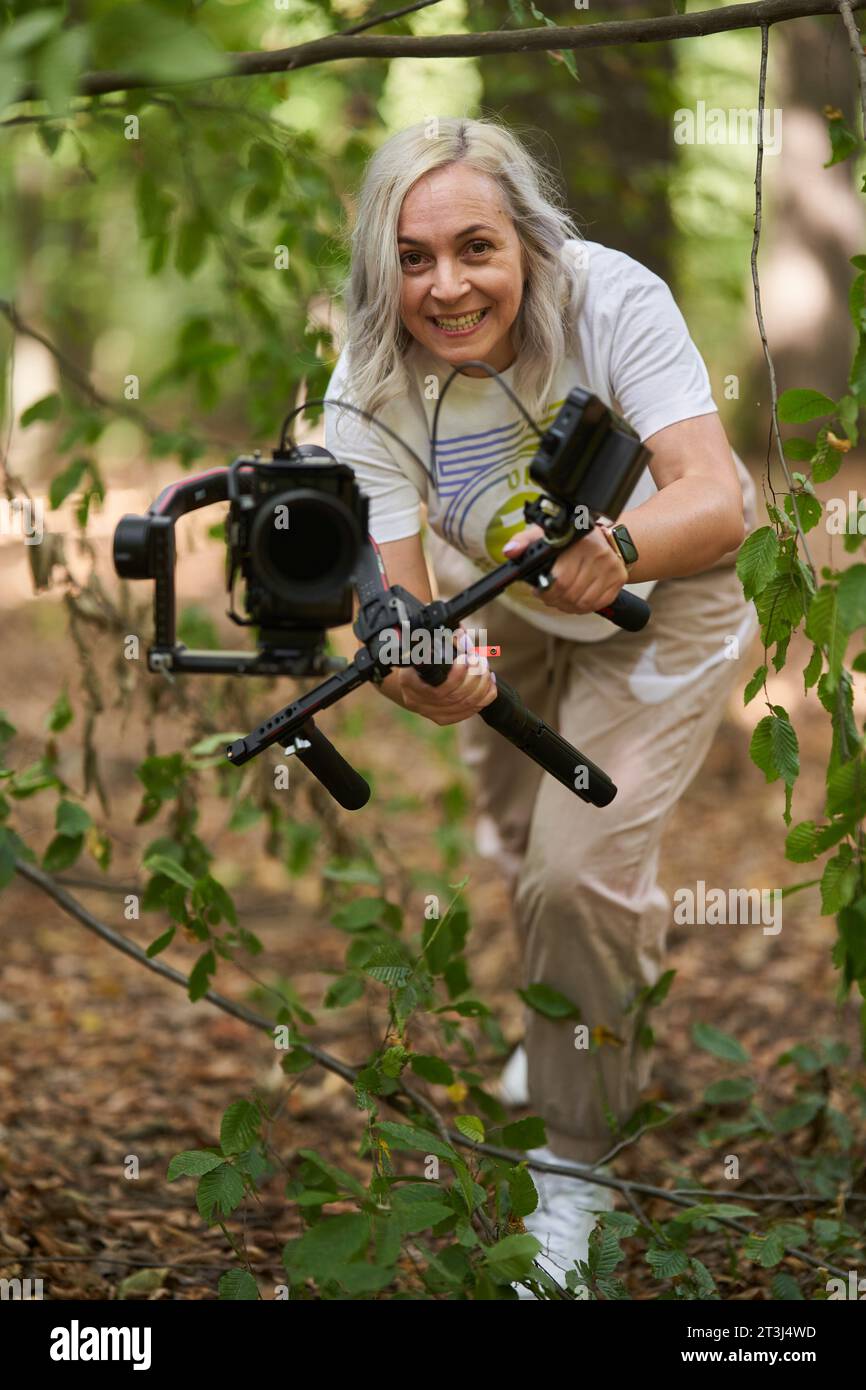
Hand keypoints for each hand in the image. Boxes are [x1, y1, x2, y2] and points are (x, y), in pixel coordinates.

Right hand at [397, 627, 497, 725]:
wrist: (409, 678)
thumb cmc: (417, 656)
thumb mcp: (423, 644)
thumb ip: (443, 637)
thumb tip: (462, 634)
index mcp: (409, 682)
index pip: (438, 688)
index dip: (458, 675)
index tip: (466, 657)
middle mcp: (417, 701)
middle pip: (455, 696)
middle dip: (474, 676)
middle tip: (479, 659)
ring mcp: (429, 712)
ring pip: (465, 704)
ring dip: (482, 684)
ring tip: (484, 667)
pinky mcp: (442, 718)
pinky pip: (469, 711)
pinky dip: (485, 697)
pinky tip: (489, 682)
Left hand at [502, 524, 627, 614]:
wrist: (605, 537)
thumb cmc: (571, 538)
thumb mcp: (546, 533)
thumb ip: (523, 541)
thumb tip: (510, 552)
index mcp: (581, 542)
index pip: (561, 580)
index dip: (546, 590)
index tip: (540, 589)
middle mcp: (600, 554)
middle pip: (570, 594)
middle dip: (554, 599)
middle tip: (548, 594)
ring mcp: (612, 568)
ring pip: (582, 603)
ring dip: (566, 605)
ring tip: (560, 597)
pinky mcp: (619, 580)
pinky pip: (595, 605)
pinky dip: (581, 607)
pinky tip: (574, 598)